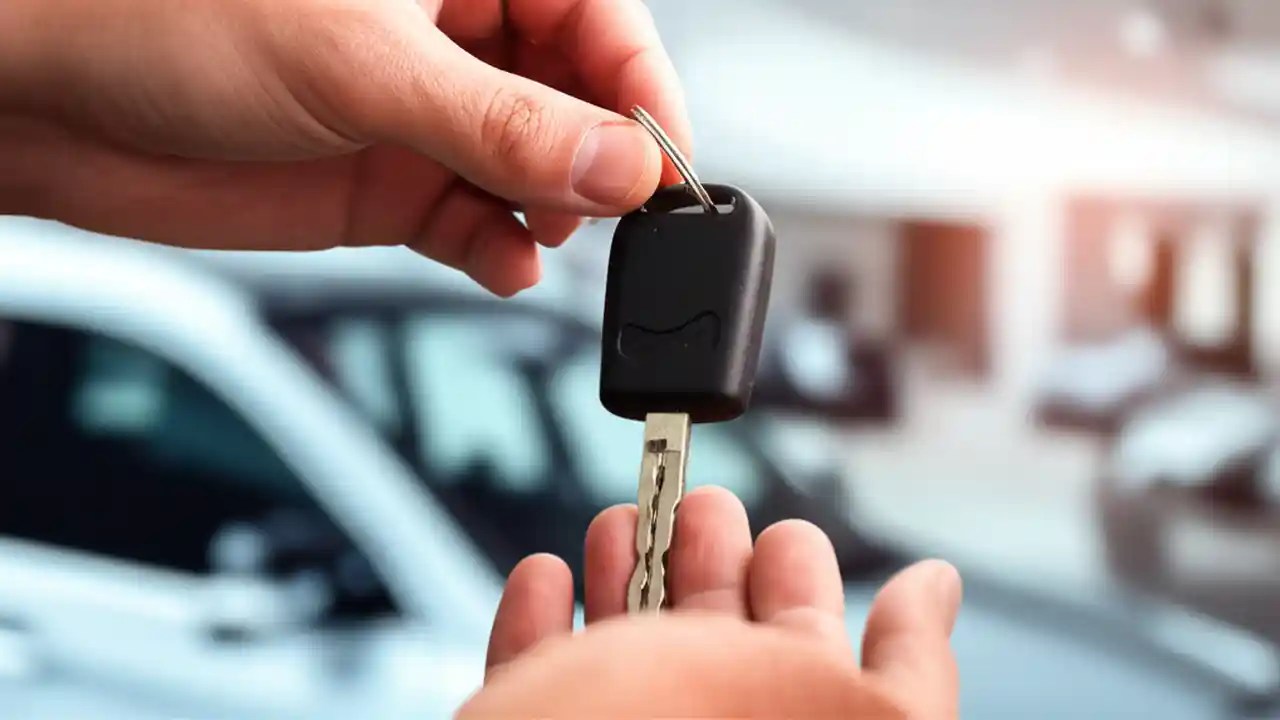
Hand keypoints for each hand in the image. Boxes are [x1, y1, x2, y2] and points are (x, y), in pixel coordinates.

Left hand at [0, 0, 689, 295]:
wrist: (53, 104)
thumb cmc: (169, 19)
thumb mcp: (365, 66)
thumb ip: (506, 124)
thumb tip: (622, 164)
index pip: (600, 18)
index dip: (641, 90)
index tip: (662, 165)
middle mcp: (454, 35)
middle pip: (578, 100)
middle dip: (597, 162)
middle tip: (602, 210)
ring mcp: (425, 114)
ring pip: (534, 171)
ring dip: (552, 214)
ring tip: (538, 232)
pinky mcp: (391, 182)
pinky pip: (479, 221)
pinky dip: (499, 249)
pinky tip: (500, 260)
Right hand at [463, 487, 962, 717]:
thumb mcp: (837, 714)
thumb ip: (909, 666)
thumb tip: (938, 592)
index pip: (817, 667)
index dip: (808, 592)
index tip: (784, 536)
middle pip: (714, 655)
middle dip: (709, 565)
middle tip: (700, 509)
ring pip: (619, 658)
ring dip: (621, 575)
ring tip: (621, 523)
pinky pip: (530, 676)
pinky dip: (536, 624)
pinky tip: (548, 578)